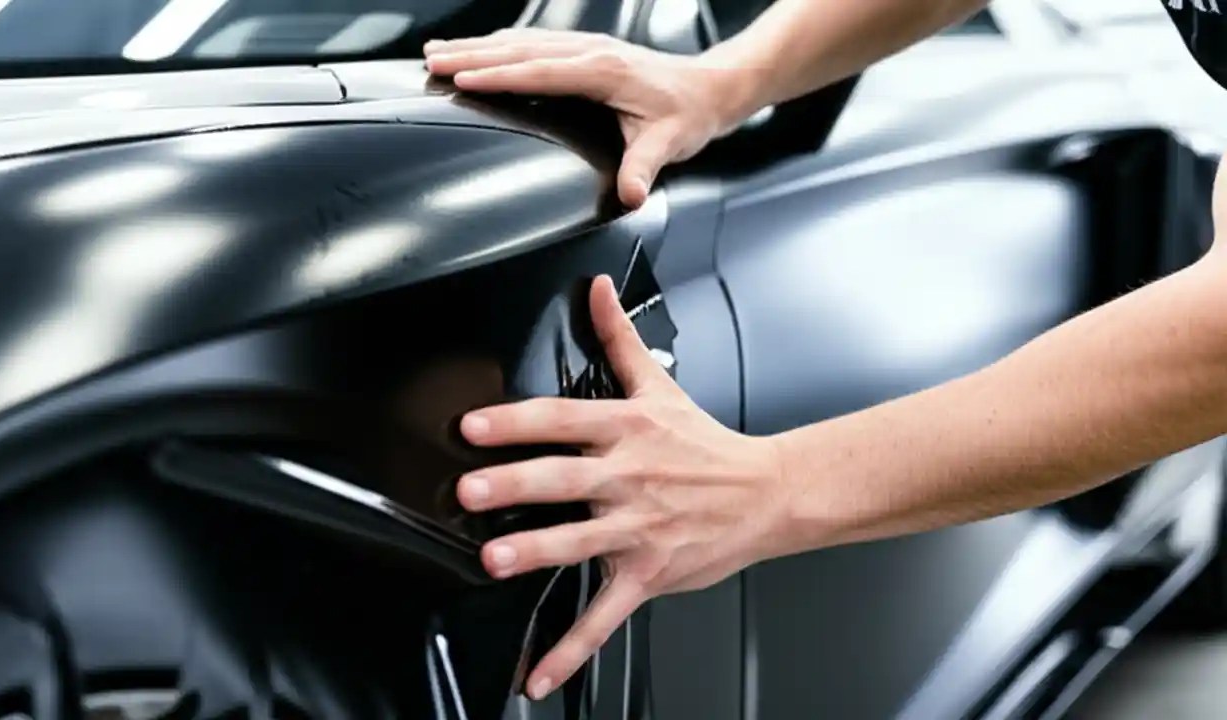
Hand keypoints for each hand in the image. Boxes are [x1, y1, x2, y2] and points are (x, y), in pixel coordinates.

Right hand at [424, 29, 752, 207]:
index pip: (539, 73)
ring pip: (521, 42)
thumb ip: (643, 168)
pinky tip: (478, 50)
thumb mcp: (669, 144)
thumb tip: (630, 194)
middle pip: (519, 50)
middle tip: (431, 60)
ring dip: (477, 46)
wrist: (709, 89)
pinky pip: (532, 44)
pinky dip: (499, 46)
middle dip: (471, 54)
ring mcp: (585, 47)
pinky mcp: (583, 50)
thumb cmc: (687, 114)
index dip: (499, 75)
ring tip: (437, 51)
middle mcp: (590, 52)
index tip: (461, 77)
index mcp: (603, 72)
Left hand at [456, 275, 787, 699]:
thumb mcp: (660, 385)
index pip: (565, 419)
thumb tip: (595, 289)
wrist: (769, 494)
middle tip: (470, 490)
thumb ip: (618, 338)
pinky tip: (540, 672)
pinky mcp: (649, 573)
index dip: (518, 420)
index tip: (474, 425)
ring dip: (537, 551)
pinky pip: (606, 615)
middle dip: (516, 484)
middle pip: (566, 478)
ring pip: (582, 542)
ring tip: (495, 561)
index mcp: (627, 430)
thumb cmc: (706, 447)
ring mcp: (640, 528)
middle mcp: (630, 477)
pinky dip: (572, 648)